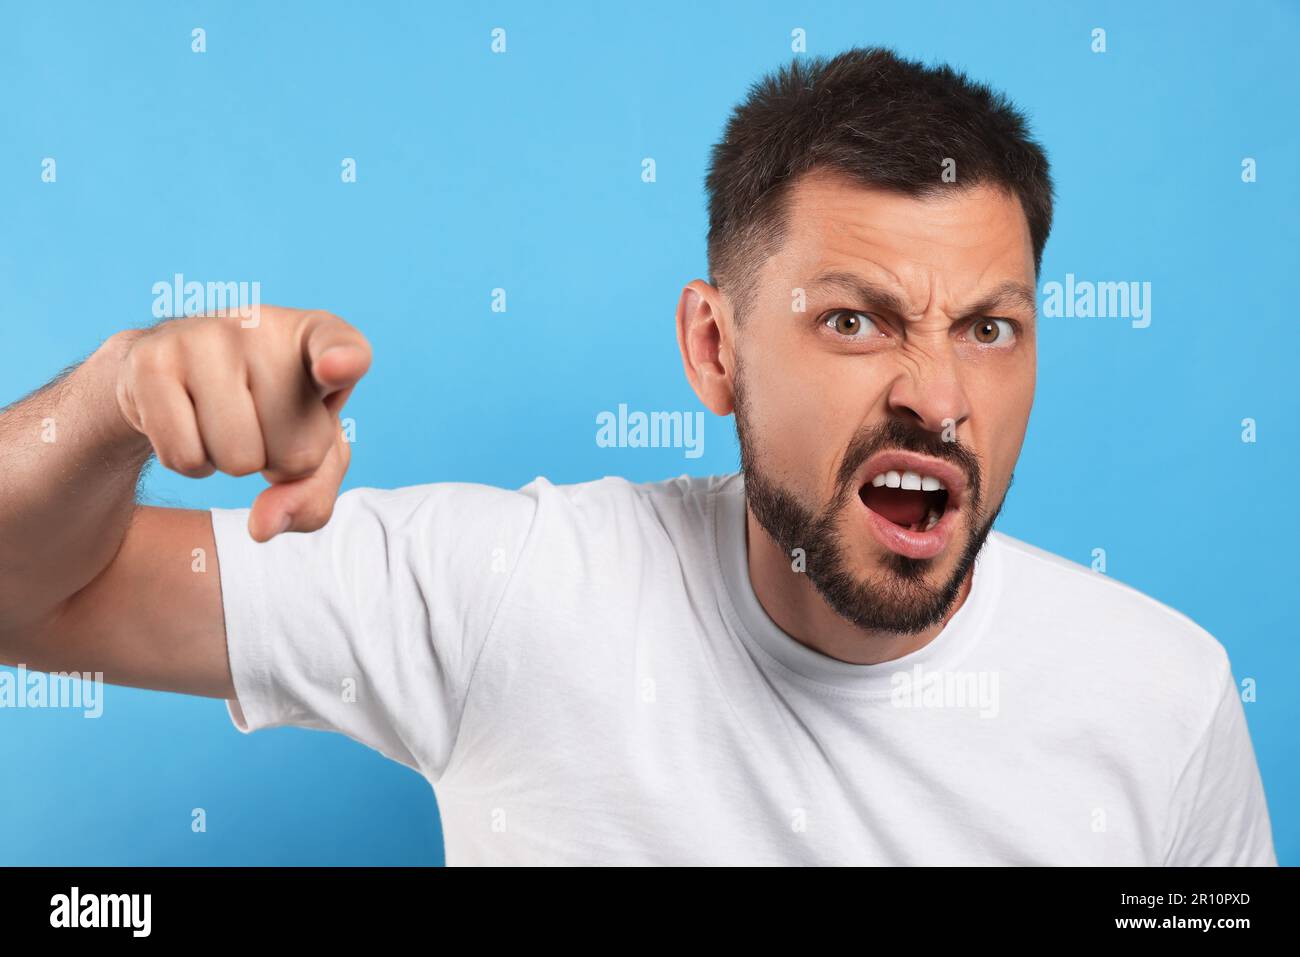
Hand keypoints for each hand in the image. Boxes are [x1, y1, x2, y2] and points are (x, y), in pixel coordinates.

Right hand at [113, 306, 370, 541]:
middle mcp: (260, 324)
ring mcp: (201, 335)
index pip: (339, 344)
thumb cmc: (264, 409)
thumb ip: (311, 495)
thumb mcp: (308, 450)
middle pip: (297, 452)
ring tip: (225, 421)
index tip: (340, 367)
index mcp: (315, 335)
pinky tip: (190, 423)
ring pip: (239, 459)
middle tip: (260, 421)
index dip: (342, 361)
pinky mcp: (150, 361)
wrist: (171, 373)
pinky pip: (185, 458)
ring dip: (233, 462)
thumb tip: (263, 526)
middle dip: (280, 460)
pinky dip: (192, 462)